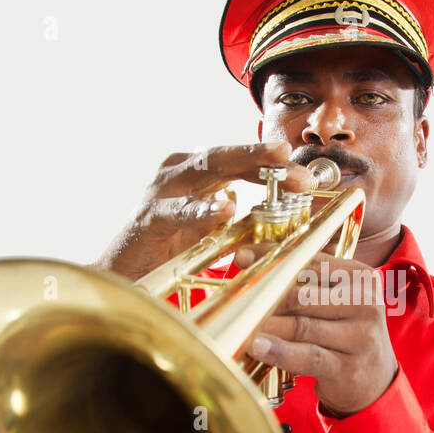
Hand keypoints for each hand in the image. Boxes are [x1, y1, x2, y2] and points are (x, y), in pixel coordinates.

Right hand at [93, 142, 314, 281]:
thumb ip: (246, 223)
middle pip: (228, 157)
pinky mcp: (148, 219)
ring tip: (275, 161)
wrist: (125, 275)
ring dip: (245, 164)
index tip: (308, 177)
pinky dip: (202, 209)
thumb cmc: (171, 249)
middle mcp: (178, 172)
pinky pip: (178, 211)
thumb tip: (289, 221)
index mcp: (196, 173)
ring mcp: (162, 192)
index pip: (241, 162)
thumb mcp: (215, 232)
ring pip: (207, 169)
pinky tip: (224, 209)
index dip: (275, 165)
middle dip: (266, 157)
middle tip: (295, 159)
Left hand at [236, 244, 398, 416]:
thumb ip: (302, 282)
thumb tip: (248, 259)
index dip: (275, 258)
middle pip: (303, 294)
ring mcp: (360, 337)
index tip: (243, 257)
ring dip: (267, 324)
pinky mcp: (349, 368)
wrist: (374, 380)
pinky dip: (280, 351)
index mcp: (360, 278)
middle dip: (265, 296)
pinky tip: (258, 347)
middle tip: (235, 296)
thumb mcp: (334, 302)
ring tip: (239, 322)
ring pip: (302, 326)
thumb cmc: (343, 333)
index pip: (312, 261)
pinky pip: (308, 356)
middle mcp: (365, 304)